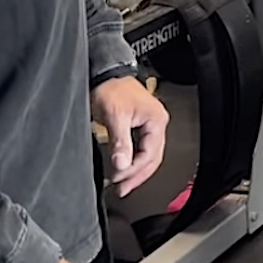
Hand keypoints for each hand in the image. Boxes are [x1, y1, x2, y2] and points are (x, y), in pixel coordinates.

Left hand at [90, 76, 168, 196]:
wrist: (105, 73)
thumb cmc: (112, 88)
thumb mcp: (115, 116)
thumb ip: (120, 142)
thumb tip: (122, 165)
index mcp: (156, 121)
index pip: (149, 154)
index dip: (133, 170)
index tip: (118, 179)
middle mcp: (157, 123)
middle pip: (152, 157)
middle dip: (137, 175)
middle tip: (122, 189)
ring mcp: (149, 124)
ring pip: (148, 154)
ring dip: (135, 170)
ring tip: (122, 184)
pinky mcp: (139, 125)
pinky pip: (141, 148)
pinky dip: (132, 160)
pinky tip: (123, 167)